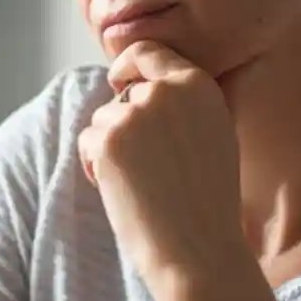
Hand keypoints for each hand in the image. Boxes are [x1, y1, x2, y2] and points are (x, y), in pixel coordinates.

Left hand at [78, 41, 246, 294]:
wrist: (199, 248)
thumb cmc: (207, 203)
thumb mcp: (213, 136)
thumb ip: (182, 107)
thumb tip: (135, 90)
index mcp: (199, 86)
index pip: (149, 53)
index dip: (127, 65)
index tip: (118, 81)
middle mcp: (167, 91)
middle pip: (123, 95)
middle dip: (123, 127)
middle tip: (144, 170)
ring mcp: (135, 113)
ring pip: (102, 120)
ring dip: (109, 149)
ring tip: (140, 185)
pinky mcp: (108, 139)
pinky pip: (87, 142)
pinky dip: (94, 166)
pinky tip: (122, 192)